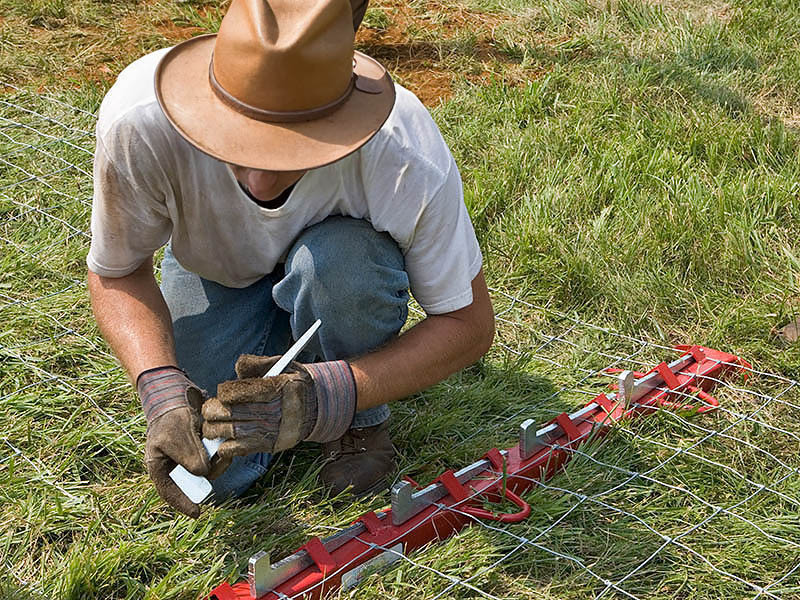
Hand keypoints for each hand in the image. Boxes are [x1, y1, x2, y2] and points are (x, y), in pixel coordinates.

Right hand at [138, 366, 209, 517]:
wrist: (176, 391)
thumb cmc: (170, 414)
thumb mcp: (176, 436)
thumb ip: (190, 457)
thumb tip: (204, 473)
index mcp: (159, 465)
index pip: (169, 491)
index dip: (182, 503)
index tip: (198, 513)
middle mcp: (174, 463)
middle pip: (194, 480)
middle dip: (210, 474)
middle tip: (221, 462)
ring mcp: (189, 455)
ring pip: (207, 467)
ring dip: (218, 460)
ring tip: (223, 450)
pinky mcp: (202, 446)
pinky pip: (213, 455)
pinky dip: (219, 451)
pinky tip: (221, 443)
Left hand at [201, 354, 356, 460]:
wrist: (316, 407)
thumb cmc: (292, 382)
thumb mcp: (282, 364)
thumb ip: (256, 363)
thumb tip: (236, 369)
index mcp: (277, 387)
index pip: (238, 392)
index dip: (225, 393)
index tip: (224, 392)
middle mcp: (273, 410)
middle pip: (229, 413)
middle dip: (213, 411)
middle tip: (211, 409)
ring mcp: (270, 430)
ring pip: (229, 432)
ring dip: (214, 429)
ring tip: (213, 423)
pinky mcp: (267, 445)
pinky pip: (237, 449)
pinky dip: (224, 447)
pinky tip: (223, 439)